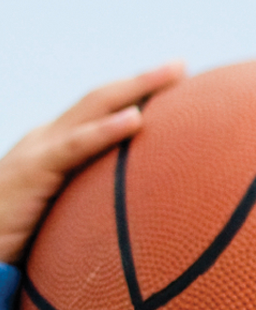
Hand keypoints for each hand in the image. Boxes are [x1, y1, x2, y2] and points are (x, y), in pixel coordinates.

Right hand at [0, 61, 185, 264]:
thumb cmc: (20, 243)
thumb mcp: (68, 218)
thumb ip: (98, 208)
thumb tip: (147, 221)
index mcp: (58, 147)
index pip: (102, 111)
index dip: (137, 94)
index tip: (178, 84)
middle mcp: (49, 139)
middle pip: (102, 100)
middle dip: (143, 80)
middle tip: (182, 66)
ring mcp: (40, 149)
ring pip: (93, 108)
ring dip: (135, 88)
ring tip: (172, 73)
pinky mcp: (34, 170)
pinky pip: (75, 146)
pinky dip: (105, 131)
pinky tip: (136, 119)